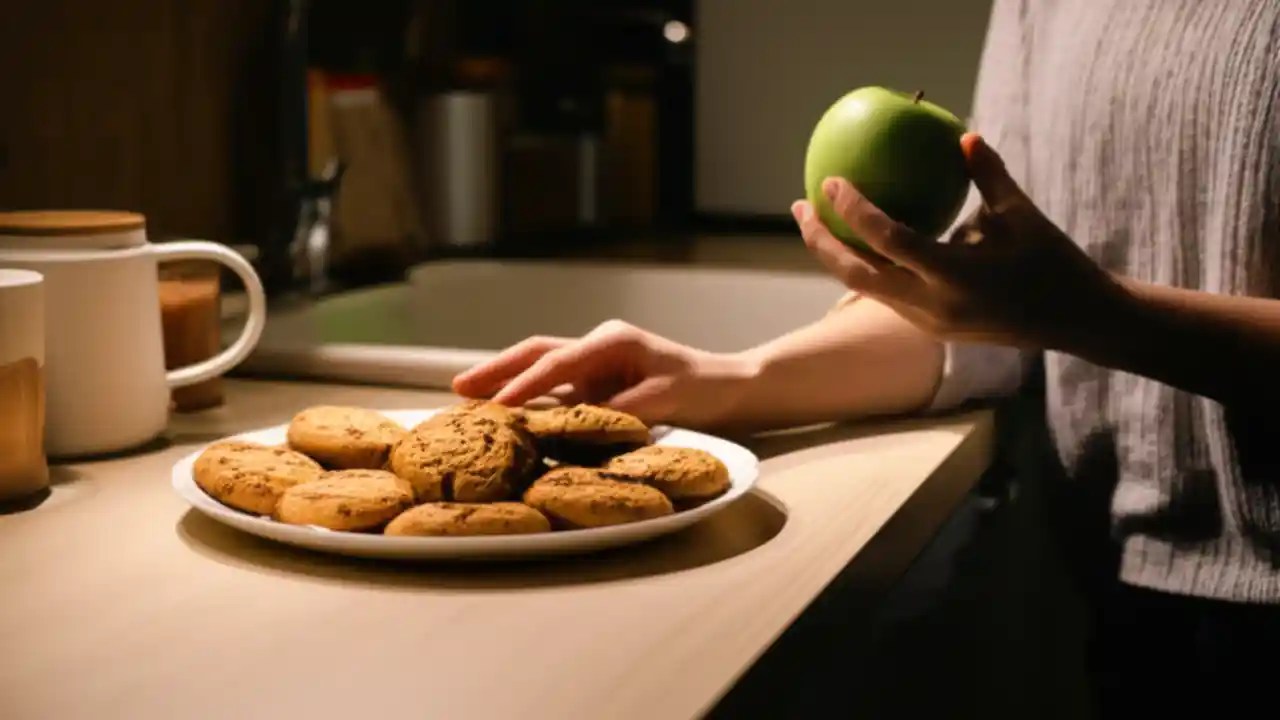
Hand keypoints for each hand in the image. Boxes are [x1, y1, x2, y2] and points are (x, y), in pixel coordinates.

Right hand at [450, 320, 756, 427]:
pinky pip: (555, 389)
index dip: (523, 386)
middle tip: (457, 389)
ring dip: (505, 381)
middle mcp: (599, 347)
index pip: (557, 364)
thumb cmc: (706, 388)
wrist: (733, 388)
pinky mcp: (599, 384)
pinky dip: (529, 399)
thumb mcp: (667, 399)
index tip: (495, 407)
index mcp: (612, 341)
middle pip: (536, 354)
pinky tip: (505, 414)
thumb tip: (578, 421)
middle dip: (495, 370)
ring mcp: (597, 365)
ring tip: (466, 397)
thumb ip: (622, 408)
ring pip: (541, 369)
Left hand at [792, 132, 1129, 348]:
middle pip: (856, 273)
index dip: (854, 211)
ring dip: (835, 256)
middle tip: (800, 205)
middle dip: (820, 241)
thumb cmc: (1052, 259)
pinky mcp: (928, 328)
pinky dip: (863, 266)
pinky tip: (852, 240)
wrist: (1073, 321)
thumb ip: (989, 175)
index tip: (831, 181)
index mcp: (955, 276)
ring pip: (863, 288)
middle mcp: (932, 305)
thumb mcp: (1023, 214)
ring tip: (815, 222)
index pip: (889, 240)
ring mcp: (927, 321)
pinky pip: (883, 293)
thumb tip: (961, 133)